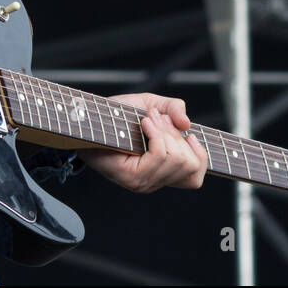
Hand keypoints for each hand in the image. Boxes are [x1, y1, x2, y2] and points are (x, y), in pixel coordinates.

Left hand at [77, 93, 207, 192]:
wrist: (88, 118)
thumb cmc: (117, 114)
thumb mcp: (151, 104)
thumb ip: (174, 109)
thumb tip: (188, 125)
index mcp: (161, 172)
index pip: (195, 178)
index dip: (200, 155)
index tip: (188, 134)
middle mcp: (153, 182)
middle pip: (188, 164)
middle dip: (176, 135)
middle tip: (156, 119)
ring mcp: (142, 183)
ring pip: (174, 159)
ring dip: (164, 131)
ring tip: (148, 119)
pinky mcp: (130, 178)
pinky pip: (158, 155)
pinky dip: (156, 134)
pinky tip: (145, 123)